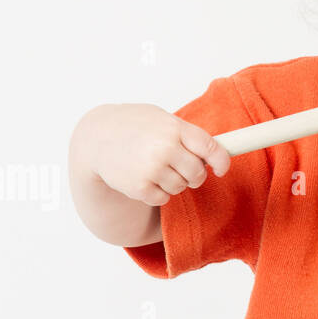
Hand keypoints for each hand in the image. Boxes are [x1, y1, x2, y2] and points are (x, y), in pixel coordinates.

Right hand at [81, 103, 232, 206]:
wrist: (96, 138)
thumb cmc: (133, 126)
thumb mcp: (160, 119)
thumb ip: (186, 134)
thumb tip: (216, 153)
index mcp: (174, 128)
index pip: (210, 148)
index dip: (221, 162)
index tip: (221, 169)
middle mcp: (166, 148)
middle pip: (198, 173)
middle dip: (193, 175)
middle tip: (180, 168)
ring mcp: (153, 168)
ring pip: (181, 187)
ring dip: (172, 183)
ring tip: (153, 167)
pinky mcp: (141, 187)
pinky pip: (163, 199)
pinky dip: (156, 193)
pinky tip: (142, 177)